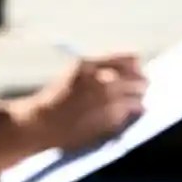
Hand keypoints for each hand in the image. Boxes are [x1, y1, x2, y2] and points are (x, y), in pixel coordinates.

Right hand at [10, 53, 148, 152]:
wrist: (40, 122)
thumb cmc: (57, 96)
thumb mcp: (76, 73)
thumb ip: (103, 67)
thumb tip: (137, 66)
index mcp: (91, 63)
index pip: (131, 58)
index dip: (135, 66)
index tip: (135, 71)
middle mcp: (102, 80)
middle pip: (140, 80)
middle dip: (140, 86)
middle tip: (139, 90)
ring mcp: (108, 101)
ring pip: (138, 100)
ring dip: (135, 102)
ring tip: (126, 105)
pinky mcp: (110, 119)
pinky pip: (126, 115)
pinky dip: (122, 116)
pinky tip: (108, 116)